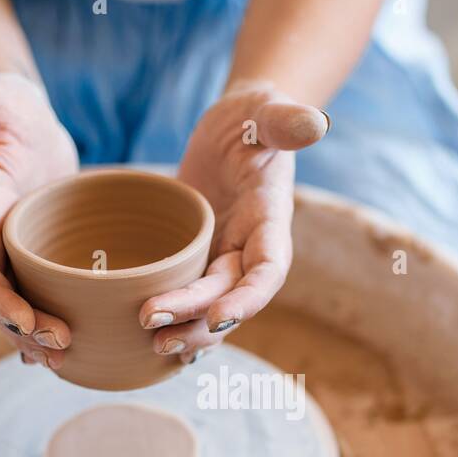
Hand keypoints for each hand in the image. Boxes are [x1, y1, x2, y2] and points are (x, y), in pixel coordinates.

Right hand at [0, 72, 78, 368]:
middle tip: (60, 348)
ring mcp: (13, 249)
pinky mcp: (38, 250)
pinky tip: (72, 349)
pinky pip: (39, 293)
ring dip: (35, 336)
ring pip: (17, 304)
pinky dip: (47, 321)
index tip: (26, 320)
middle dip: (22, 329)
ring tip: (65, 360)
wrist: (19, 112)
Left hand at [140, 84, 328, 360]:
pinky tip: (142, 341)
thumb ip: (286, 121)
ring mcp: (222, 258)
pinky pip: (187, 298)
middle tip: (151, 323)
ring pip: (207, 308)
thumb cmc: (253, 118)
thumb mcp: (266, 113)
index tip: (217, 317)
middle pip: (227, 297)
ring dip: (184, 330)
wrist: (235, 126)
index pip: (267, 272)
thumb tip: (315, 123)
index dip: (246, 300)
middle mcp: (249, 250)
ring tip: (150, 343)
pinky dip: (173, 321)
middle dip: (194, 318)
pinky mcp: (195, 258)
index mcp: (270, 224)